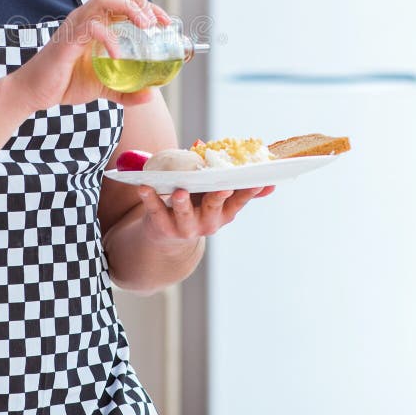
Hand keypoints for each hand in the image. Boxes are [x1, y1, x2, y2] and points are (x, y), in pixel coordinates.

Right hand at [11, 0, 169, 110]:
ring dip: (130, 8)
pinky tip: (117, 55)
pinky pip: (91, 27)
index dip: (146, 5)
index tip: (165, 22)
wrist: (33, 92)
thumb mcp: (103, 87)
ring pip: (104, 0)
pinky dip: (109, 38)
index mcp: (94, 22)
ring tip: (146, 26)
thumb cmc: (65, 83)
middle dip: (141, 1)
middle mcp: (85, 18)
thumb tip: (150, 95)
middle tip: (157, 22)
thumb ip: (126, 90)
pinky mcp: (67, 39)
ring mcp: (75, 26)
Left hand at [136, 185, 275, 245]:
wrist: (167, 236)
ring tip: (180, 192)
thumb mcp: (217, 199)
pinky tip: (145, 187)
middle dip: (217, 197)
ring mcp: (185, 227)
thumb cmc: (196, 205)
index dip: (248, 192)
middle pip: (213, 208)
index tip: (256, 180)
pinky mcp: (162, 226)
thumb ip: (236, 189)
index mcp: (223, 213)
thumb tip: (270, 183)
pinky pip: (156, 211)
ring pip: (185, 214)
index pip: (238, 201)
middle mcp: (207, 223)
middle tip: (221, 187)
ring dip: (182, 203)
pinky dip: (150, 198)